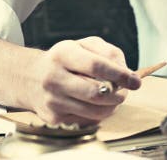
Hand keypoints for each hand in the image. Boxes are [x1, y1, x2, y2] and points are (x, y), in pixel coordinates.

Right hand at [24, 36, 140, 125]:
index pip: (96, 65)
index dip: (119, 74)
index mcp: (63, 53)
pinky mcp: (53, 117)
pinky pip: (86, 120)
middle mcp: (53, 77)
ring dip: (112, 106)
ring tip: (114, 97)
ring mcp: (52, 100)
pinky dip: (98, 113)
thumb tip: (127, 73)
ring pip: (94, 110)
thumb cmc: (66, 59)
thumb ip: (108, 53)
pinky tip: (94, 103)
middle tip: (125, 91)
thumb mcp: (84, 45)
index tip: (135, 81)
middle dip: (118, 94)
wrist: (30, 78)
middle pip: (96, 92)